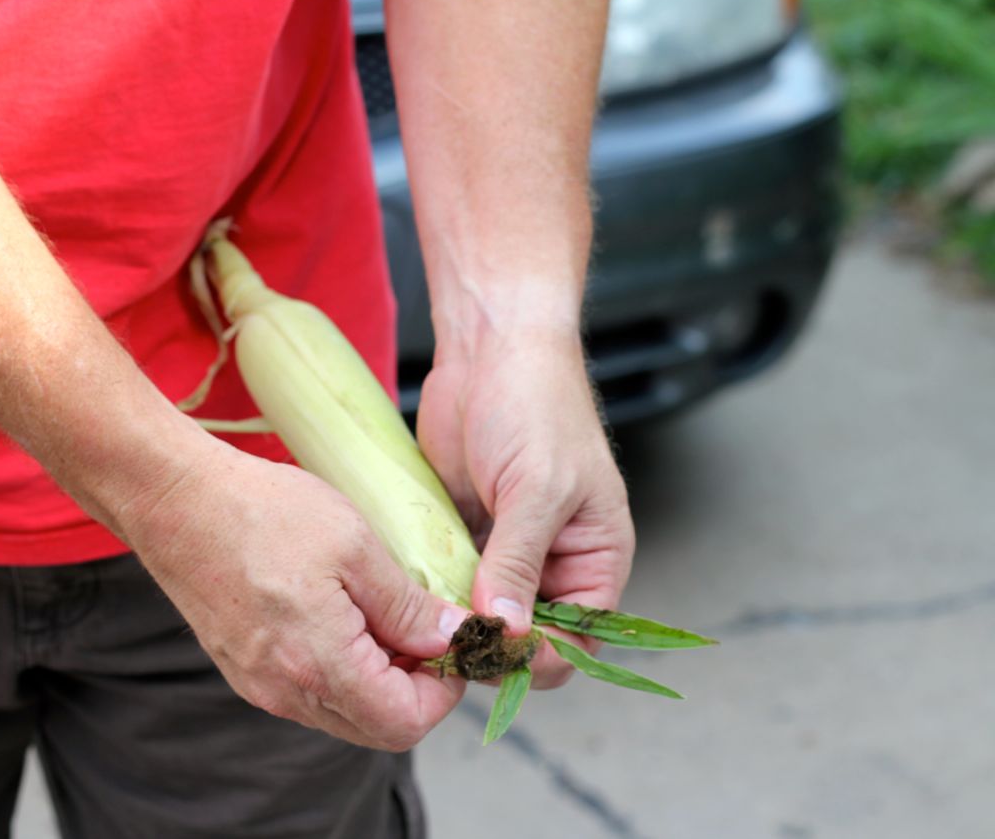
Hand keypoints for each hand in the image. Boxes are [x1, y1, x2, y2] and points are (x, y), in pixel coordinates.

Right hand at [117, 439, 469, 751]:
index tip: (452, 643)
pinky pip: (311, 693)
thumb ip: (407, 605)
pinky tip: (348, 616)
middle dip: (415, 686)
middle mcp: (285, 691)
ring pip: (345, 714)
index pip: (404, 723)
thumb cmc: (261, 512)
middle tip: (426, 628)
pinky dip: (344, 670)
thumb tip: (453, 637)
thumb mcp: (355, 546)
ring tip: (387, 614)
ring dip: (380, 679)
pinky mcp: (244, 670)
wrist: (175, 500)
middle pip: (377, 727)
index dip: (443, 691)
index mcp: (318, 665)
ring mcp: (260, 685)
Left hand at [416, 327, 634, 688]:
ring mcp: (505, 547)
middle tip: (449, 642)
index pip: (578, 637)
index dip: (540, 656)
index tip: (494, 654)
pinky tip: (407, 592)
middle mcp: (554, 560)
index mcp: (595, 556)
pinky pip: (448, 578)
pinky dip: (432, 590)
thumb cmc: (535, 405)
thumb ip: (520, 563)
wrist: (490, 345)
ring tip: (424, 620)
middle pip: (526, 634)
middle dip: (493, 643)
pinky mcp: (462, 530)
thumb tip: (506, 632)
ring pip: (482, 611)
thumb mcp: (537, 489)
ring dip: (457, 620)